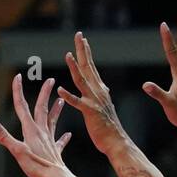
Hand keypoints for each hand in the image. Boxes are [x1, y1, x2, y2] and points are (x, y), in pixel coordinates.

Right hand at [0, 75, 71, 176]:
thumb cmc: (37, 167)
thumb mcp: (17, 152)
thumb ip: (5, 137)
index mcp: (31, 130)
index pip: (22, 107)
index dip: (18, 91)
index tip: (18, 77)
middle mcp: (41, 132)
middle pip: (42, 109)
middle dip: (45, 93)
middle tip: (51, 80)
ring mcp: (49, 141)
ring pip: (53, 121)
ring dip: (56, 110)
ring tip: (61, 100)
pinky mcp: (55, 151)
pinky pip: (60, 142)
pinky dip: (63, 138)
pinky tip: (68, 135)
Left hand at [58, 32, 127, 154]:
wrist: (116, 141)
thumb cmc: (109, 127)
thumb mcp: (105, 107)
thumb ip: (103, 95)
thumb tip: (105, 88)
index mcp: (100, 89)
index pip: (91, 67)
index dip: (86, 53)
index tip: (83, 39)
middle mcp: (98, 91)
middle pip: (88, 67)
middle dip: (83, 51)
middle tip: (78, 35)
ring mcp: (94, 101)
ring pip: (82, 81)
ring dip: (74, 67)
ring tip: (68, 55)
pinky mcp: (90, 112)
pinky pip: (77, 103)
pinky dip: (69, 96)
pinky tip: (60, 90)